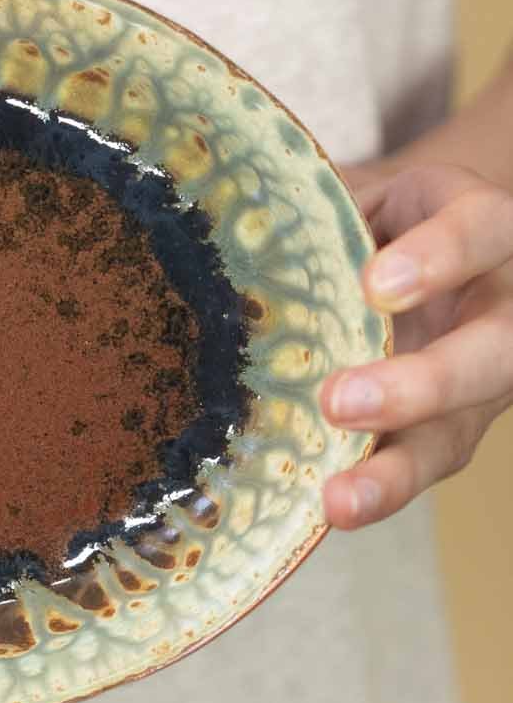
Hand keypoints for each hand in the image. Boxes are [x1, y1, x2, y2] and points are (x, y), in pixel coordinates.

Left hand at [319, 162, 512, 529]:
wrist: (414, 241)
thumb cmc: (375, 215)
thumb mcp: (358, 193)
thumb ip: (318, 204)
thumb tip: (218, 205)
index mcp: (481, 226)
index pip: (481, 228)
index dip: (440, 255)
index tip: (377, 284)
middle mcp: (499, 305)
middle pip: (497, 350)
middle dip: (425, 382)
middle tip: (341, 402)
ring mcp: (479, 380)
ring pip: (461, 429)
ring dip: (399, 469)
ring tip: (340, 499)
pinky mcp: (450, 430)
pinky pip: (420, 465)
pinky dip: (376, 489)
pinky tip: (329, 509)